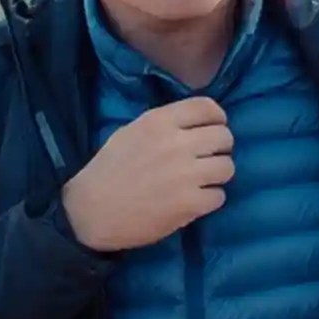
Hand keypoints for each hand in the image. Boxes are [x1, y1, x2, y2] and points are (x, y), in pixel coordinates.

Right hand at [62, 96, 233, 250]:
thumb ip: (165, 125)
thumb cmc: (109, 169)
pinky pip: (219, 196)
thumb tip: (197, 126)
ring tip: (201, 182)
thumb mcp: (132, 131)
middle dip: (219, 149)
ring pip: (227, 167)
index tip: (213, 130)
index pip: (208, 108)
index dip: (217, 119)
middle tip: (206, 159)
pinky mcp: (189, 204)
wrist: (90, 211)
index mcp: (160, 121)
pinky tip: (194, 201)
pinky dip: (209, 200)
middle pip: (225, 137)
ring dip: (217, 175)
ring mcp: (185, 175)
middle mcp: (176, 143)